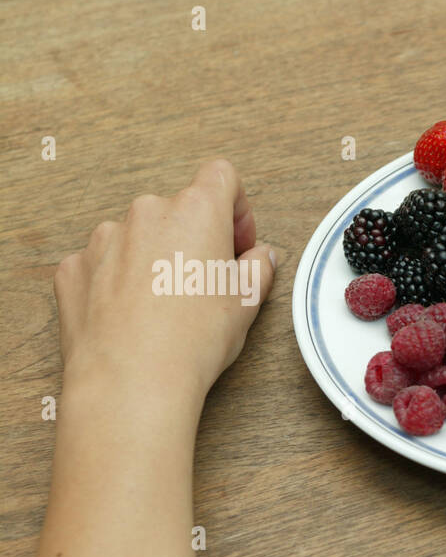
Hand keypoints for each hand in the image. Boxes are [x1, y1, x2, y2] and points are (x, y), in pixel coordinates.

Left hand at [53, 159, 275, 404]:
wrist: (131, 379)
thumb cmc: (193, 340)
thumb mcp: (247, 303)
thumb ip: (258, 268)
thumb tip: (260, 259)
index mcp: (195, 211)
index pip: (222, 177)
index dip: (236, 209)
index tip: (237, 244)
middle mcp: (146, 213)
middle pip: (178, 211)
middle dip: (194, 240)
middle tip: (206, 285)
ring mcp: (104, 238)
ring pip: (138, 238)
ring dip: (154, 260)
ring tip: (165, 308)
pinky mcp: (74, 267)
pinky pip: (104, 264)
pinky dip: (119, 283)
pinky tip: (132, 317)